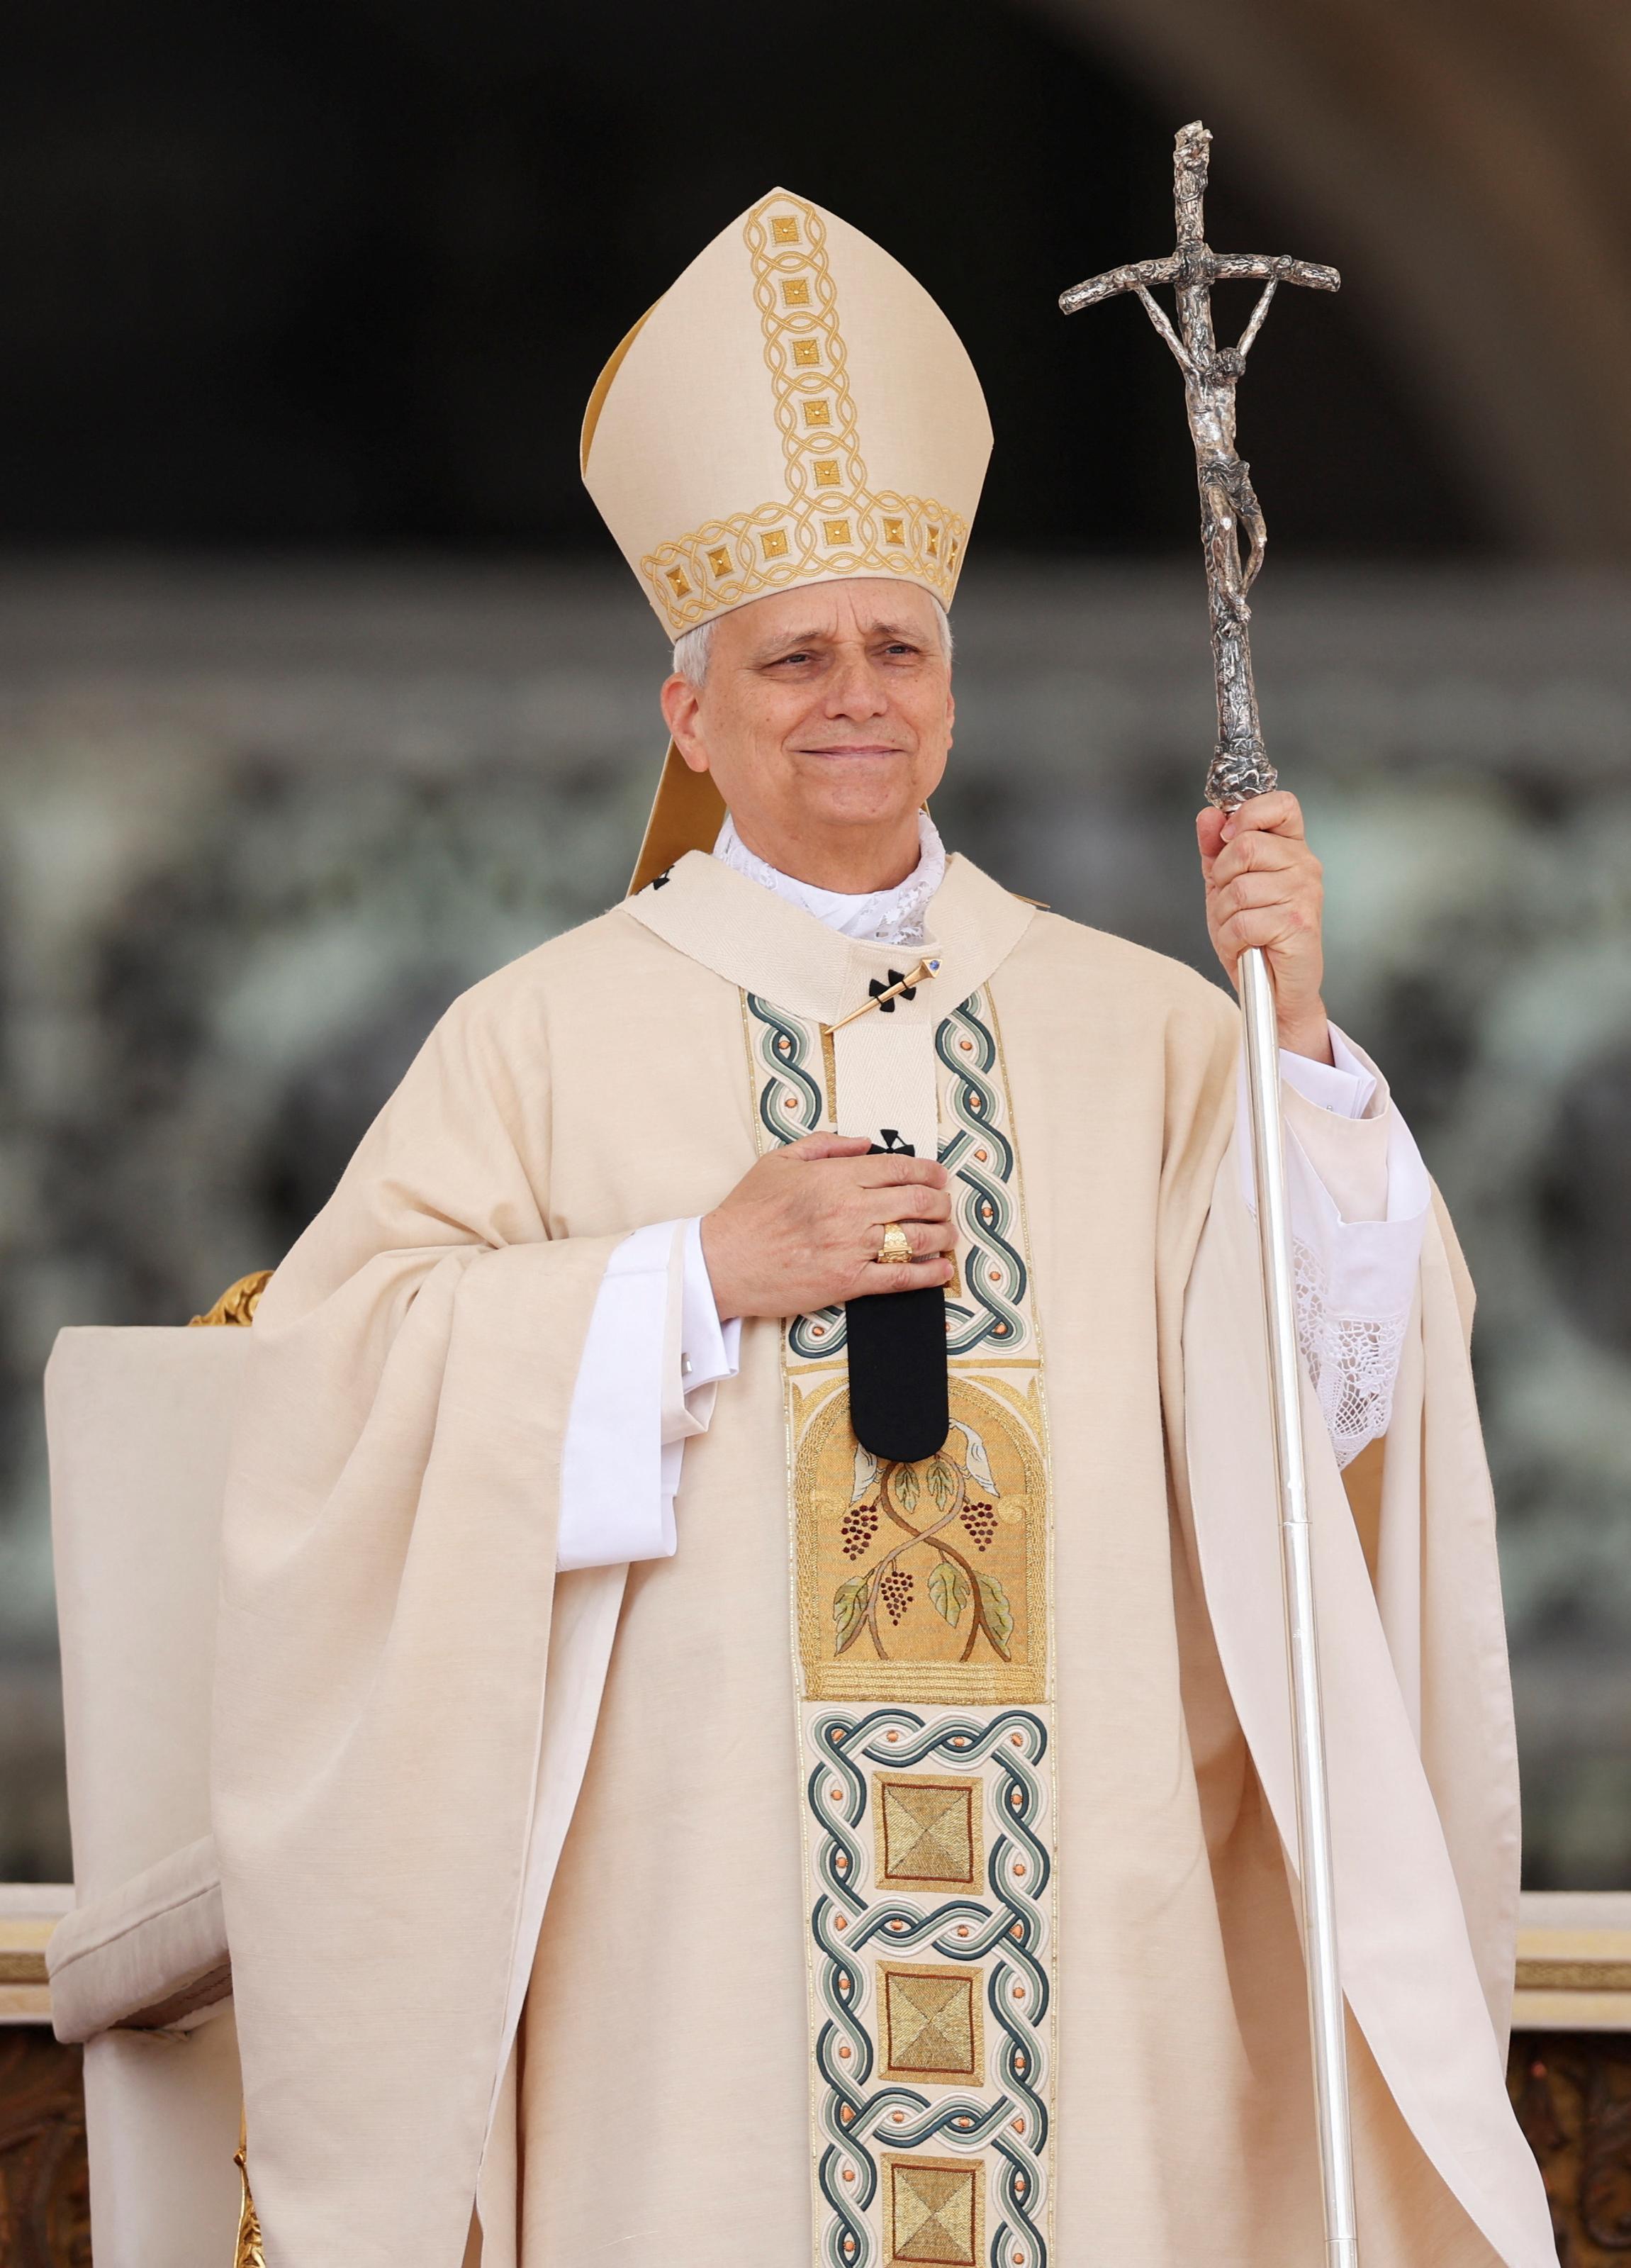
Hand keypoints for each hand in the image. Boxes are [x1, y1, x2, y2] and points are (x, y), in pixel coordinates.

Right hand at [701, 1133, 954, 1320]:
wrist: (723, 1262)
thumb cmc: (747, 1212)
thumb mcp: (779, 1161)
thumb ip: (825, 1146)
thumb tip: (864, 1142)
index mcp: (834, 1177)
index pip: (897, 1169)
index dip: (927, 1171)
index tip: (938, 1176)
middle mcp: (849, 1209)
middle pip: (915, 1201)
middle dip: (940, 1201)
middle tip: (946, 1204)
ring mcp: (851, 1247)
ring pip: (916, 1238)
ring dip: (942, 1235)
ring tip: (948, 1234)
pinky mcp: (848, 1281)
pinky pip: (901, 1277)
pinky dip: (928, 1274)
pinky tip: (942, 1270)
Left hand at [1196, 790, 1332, 1061]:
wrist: (1274, 989)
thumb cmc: (1253, 937)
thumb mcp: (1224, 887)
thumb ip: (1216, 850)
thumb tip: (1209, 816)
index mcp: (1291, 849)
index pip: (1281, 804)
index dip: (1248, 813)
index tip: (1228, 838)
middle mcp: (1304, 866)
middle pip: (1246, 846)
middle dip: (1222, 878)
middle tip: (1230, 903)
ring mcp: (1305, 893)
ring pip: (1240, 887)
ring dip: (1225, 915)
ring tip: (1239, 928)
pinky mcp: (1298, 923)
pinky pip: (1244, 920)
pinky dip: (1231, 938)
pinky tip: (1244, 945)